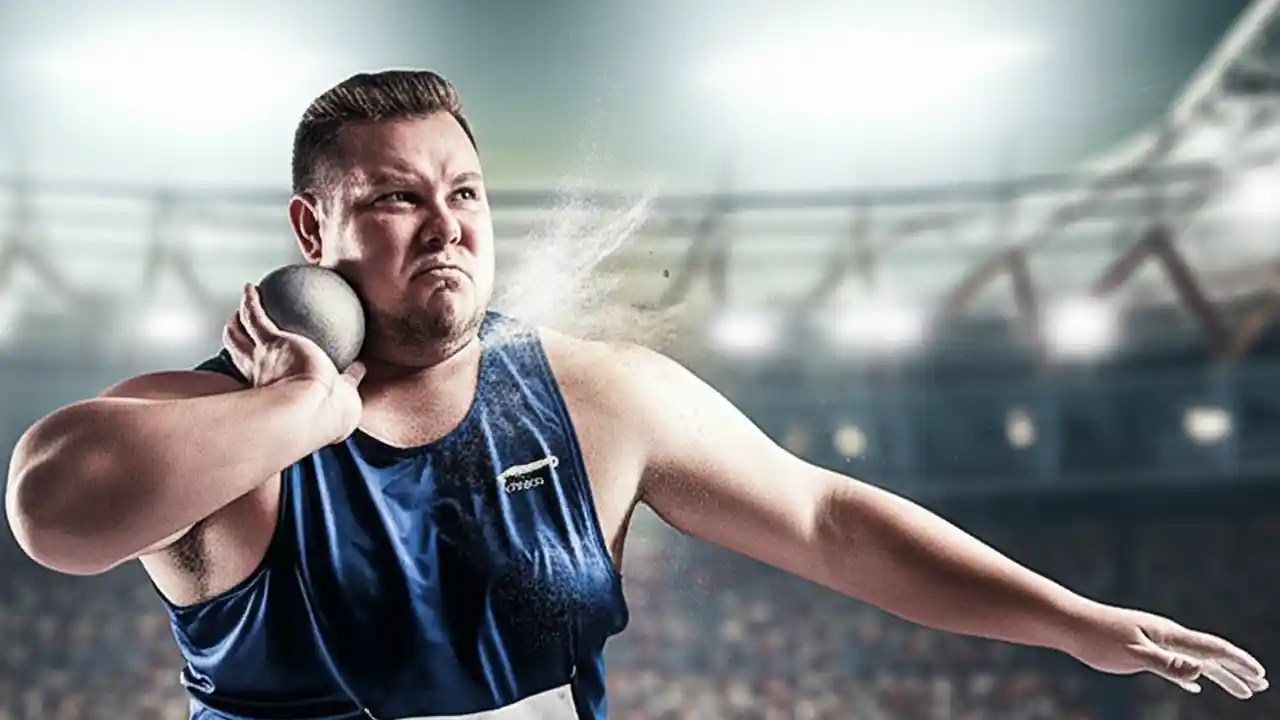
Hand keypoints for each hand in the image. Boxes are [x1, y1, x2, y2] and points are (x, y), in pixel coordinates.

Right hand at [222, 283, 364, 443]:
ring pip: (237, 335)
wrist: (318, 411)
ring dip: (236, 320)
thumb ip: (351, 379)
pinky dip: (249, 301)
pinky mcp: (271, 342)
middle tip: (240, 329)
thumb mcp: (346, 397)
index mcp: (276, 390)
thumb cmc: (333, 413)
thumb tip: (362, 366)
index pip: (260, 376)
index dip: (254, 366)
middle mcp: (262, 375)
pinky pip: (255, 316)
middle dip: (236, 340)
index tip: (258, 356)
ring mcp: (263, 358)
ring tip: (239, 310)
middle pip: (239, 353)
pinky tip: (250, 288)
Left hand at [1068, 603, 1267, 698]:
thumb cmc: (1097, 637)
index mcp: (1169, 636)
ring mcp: (1154, 640)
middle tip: (1262, 685)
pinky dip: (1191, 675)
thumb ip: (1166, 664)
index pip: (1213, 649)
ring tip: (1241, 691)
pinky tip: (1195, 685)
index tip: (1261, 675)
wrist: (1068, 622)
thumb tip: (1201, 670)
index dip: (1239, 663)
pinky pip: (1175, 664)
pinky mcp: (1140, 647)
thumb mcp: (1133, 654)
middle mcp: (1166, 636)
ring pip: (1195, 660)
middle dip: (1238, 671)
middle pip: (1211, 654)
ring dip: (1220, 676)